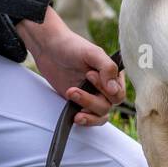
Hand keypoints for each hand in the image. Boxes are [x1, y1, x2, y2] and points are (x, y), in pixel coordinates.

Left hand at [18, 7, 122, 125]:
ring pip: (100, 114)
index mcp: (112, 74)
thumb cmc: (71, 46)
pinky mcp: (80, 102)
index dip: (106, 89)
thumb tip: (114, 89)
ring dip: (86, 108)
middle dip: (92, 99)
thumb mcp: (92, 53)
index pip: (119, 93)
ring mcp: (93, 95)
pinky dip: (85, 120)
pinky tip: (75, 116)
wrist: (48, 49)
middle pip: (109, 105)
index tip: (89, 75)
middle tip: (75, 87)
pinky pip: (89, 117)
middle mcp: (105, 86)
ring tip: (71, 95)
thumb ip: (107, 68)